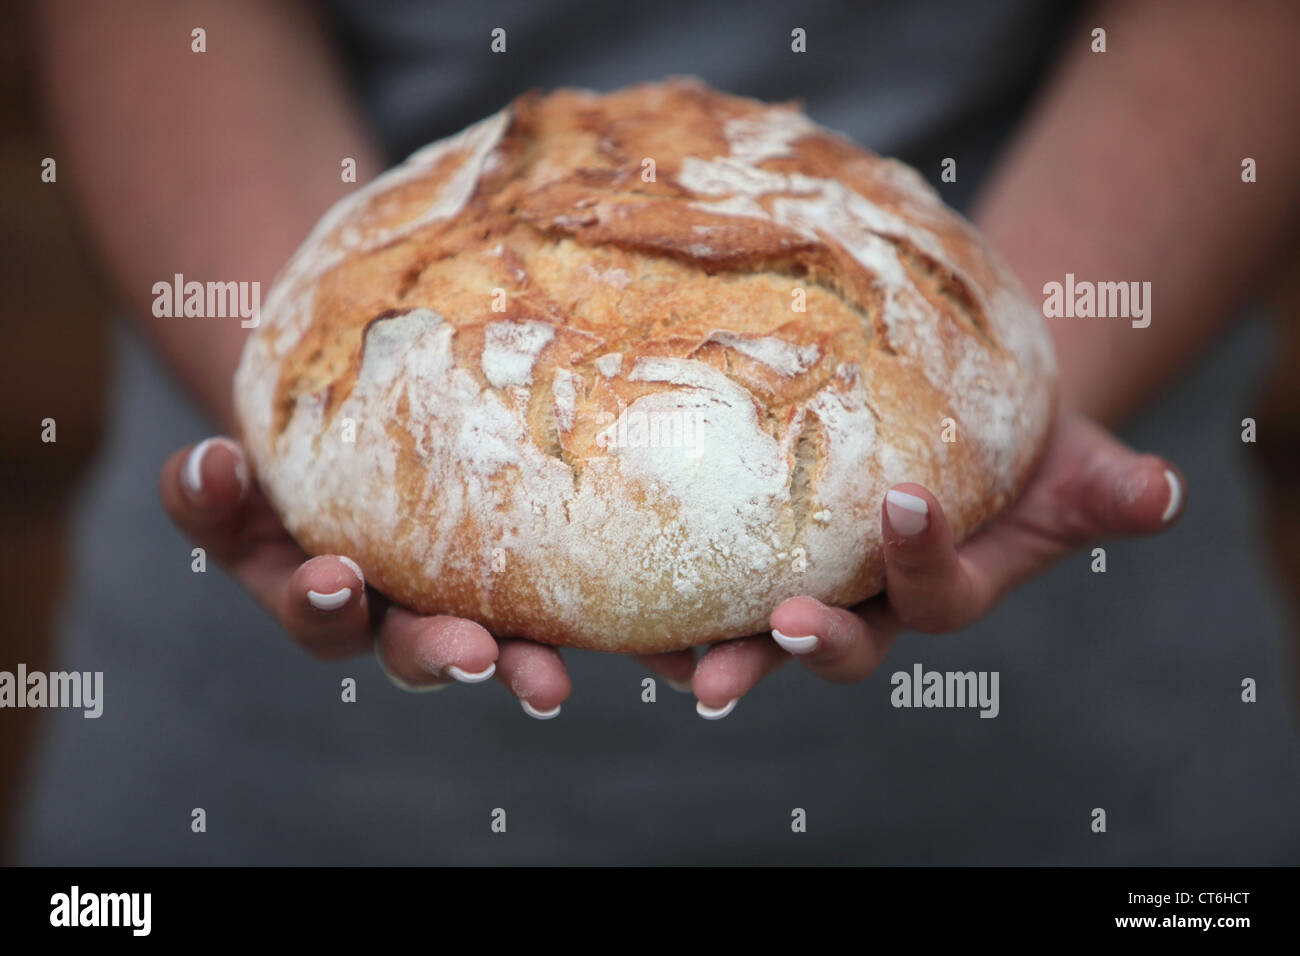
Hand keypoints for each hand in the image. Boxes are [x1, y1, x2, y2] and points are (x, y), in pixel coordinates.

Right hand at [159, 437, 571, 718]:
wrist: (364, 431)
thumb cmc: (294, 461)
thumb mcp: (240, 479)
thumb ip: (210, 488)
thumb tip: (208, 464)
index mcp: (327, 594)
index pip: (320, 612)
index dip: (322, 602)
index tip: (335, 579)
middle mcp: (400, 610)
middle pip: (420, 648)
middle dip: (444, 655)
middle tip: (474, 656)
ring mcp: (468, 598)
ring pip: (501, 643)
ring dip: (524, 662)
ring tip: (548, 684)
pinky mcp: (529, 579)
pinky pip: (565, 606)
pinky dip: (587, 621)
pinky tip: (633, 644)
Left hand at [651, 406, 1185, 718]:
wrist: (959, 422)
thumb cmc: (1022, 442)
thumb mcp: (1073, 461)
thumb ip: (1111, 489)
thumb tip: (1164, 491)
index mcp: (949, 583)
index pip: (936, 594)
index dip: (922, 559)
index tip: (906, 498)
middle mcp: (877, 600)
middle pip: (844, 644)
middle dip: (808, 650)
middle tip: (766, 643)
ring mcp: (818, 583)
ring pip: (765, 634)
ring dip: (716, 648)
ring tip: (661, 659)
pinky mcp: (761, 557)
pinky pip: (712, 589)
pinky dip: (669, 601)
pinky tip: (620, 602)